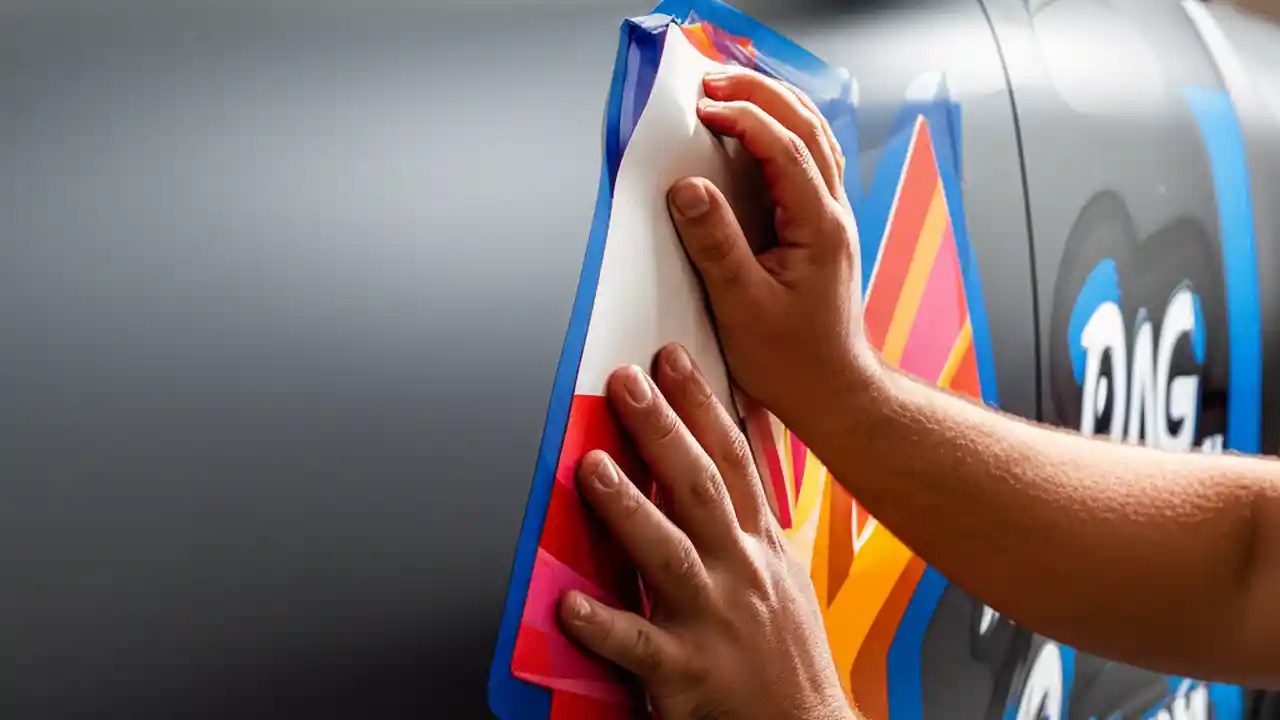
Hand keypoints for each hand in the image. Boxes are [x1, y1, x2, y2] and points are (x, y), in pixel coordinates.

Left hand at [557, 343, 854, 719]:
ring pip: (668, 554)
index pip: (732, 461)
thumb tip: (726, 464)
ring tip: (592, 468)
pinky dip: (603, 624)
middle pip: (700, 488)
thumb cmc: (786, 653)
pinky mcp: (687, 672)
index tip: (673, 360)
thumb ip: (748, 521)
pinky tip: (567, 603)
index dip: (702, 406)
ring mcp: (714, 620)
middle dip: (664, 430)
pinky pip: (639, 645)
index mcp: (758, 547)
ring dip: (629, 507)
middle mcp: (739, 573)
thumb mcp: (781, 573)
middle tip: (627, 383)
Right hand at [667, 69, 877, 434]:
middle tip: (711, 83)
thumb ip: (715, 244)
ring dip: (776, 105)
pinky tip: (760, 131)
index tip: (702, 108)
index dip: (743, 119)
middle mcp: (833, 214)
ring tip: (733, 90)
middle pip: (807, 127)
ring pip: (815, 137)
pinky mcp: (821, 229)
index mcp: (818, 226)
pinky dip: (785, 130)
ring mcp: (832, 218)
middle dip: (759, 95)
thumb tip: (688, 189)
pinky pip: (810, 160)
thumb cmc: (791, 359)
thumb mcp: (741, 306)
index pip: (785, 148)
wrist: (832, 390)